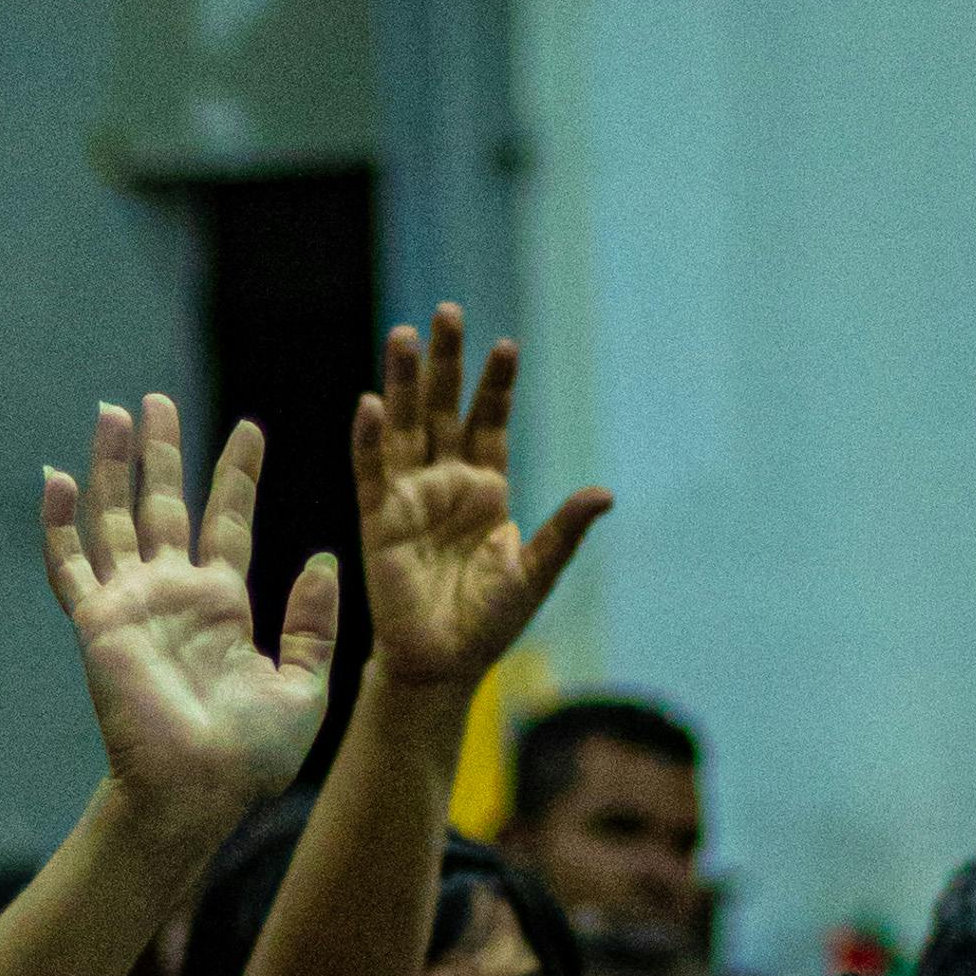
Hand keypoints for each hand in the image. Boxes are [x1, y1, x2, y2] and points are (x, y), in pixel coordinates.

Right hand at [40, 396, 339, 836]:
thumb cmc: (252, 755)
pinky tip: (55, 477)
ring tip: (112, 413)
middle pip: (164, 505)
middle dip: (161, 452)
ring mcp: (133, 604)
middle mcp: (175, 595)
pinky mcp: (99, 623)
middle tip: (155, 401)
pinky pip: (71, 565)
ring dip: (111, 468)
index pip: (228, 522)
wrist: (200, 791)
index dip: (236, 475)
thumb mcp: (306, 683)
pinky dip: (59, 523)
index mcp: (224, 606)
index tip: (249, 428)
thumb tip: (324, 558)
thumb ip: (313, 622)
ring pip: (115, 519)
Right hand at [352, 309, 610, 700]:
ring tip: (402, 335)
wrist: (444, 662)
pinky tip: (370, 403)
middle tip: (447, 313)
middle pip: (442, 409)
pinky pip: (371, 472)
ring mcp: (410, 497)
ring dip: (401, 382)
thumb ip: (564, 530)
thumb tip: (605, 493)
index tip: (507, 345)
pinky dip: (369, 438)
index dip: (496, 385)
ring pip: (404, 427)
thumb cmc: (489, 620)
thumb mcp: (536, 571)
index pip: (489, 422)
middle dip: (444, 362)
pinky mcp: (380, 520)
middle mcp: (445, 482)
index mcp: (485, 489)